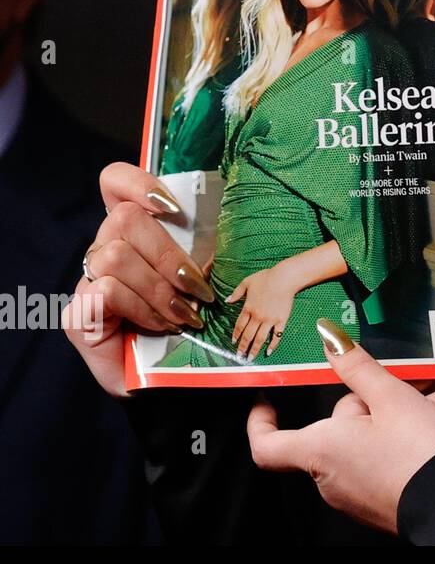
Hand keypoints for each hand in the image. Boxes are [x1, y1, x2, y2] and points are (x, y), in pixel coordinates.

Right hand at [61, 163, 215, 396]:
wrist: (163, 381)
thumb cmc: (185, 324)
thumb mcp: (197, 283)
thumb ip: (200, 255)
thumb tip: (226, 237)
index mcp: (133, 235)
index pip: (114, 184)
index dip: (138, 182)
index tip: (172, 206)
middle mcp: (104, 251)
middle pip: (124, 219)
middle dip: (170, 255)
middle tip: (198, 290)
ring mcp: (87, 281)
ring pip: (116, 255)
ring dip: (160, 288)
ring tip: (184, 315)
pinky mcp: (78, 313)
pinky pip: (108, 291)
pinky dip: (144, 308)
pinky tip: (161, 326)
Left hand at [227, 266, 296, 358]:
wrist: (284, 278)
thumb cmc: (266, 278)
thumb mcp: (247, 282)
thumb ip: (236, 292)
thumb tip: (227, 300)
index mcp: (248, 308)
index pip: (239, 325)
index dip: (236, 335)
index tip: (234, 342)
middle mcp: (257, 316)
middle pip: (248, 335)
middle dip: (243, 347)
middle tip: (240, 356)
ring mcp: (270, 320)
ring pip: (260, 338)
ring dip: (254, 349)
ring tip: (250, 358)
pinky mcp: (281, 320)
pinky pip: (277, 335)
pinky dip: (273, 344)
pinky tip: (269, 351)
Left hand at [247, 320, 434, 534]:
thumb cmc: (418, 455)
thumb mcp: (390, 396)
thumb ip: (356, 366)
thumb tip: (329, 339)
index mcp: (321, 449)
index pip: (267, 445)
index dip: (262, 422)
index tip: (267, 402)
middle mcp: (332, 475)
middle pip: (338, 427)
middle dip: (374, 398)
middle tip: (409, 379)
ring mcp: (358, 490)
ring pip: (371, 437)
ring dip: (404, 412)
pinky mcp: (384, 497)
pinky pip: (388, 456)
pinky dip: (411, 435)